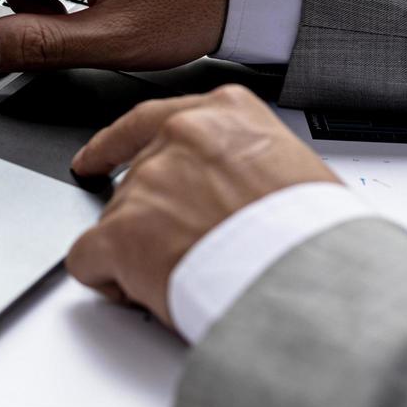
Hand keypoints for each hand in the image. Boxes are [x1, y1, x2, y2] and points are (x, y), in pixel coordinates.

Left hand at [66, 84, 338, 327]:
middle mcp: (178, 140)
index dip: (114, 147)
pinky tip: (140, 291)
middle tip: (190, 253)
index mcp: (225, 114)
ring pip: (115, 220)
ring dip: (139, 252)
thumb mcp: (295, 170)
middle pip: (135, 181)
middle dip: (152, 220)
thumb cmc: (319, 240)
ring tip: (191, 276)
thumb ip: (243, 165)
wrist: (316, 285)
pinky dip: (106, 278)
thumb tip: (226, 191)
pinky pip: (87, 257)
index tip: (93, 161)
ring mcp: (147, 184)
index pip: (149, 121)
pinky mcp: (122, 234)